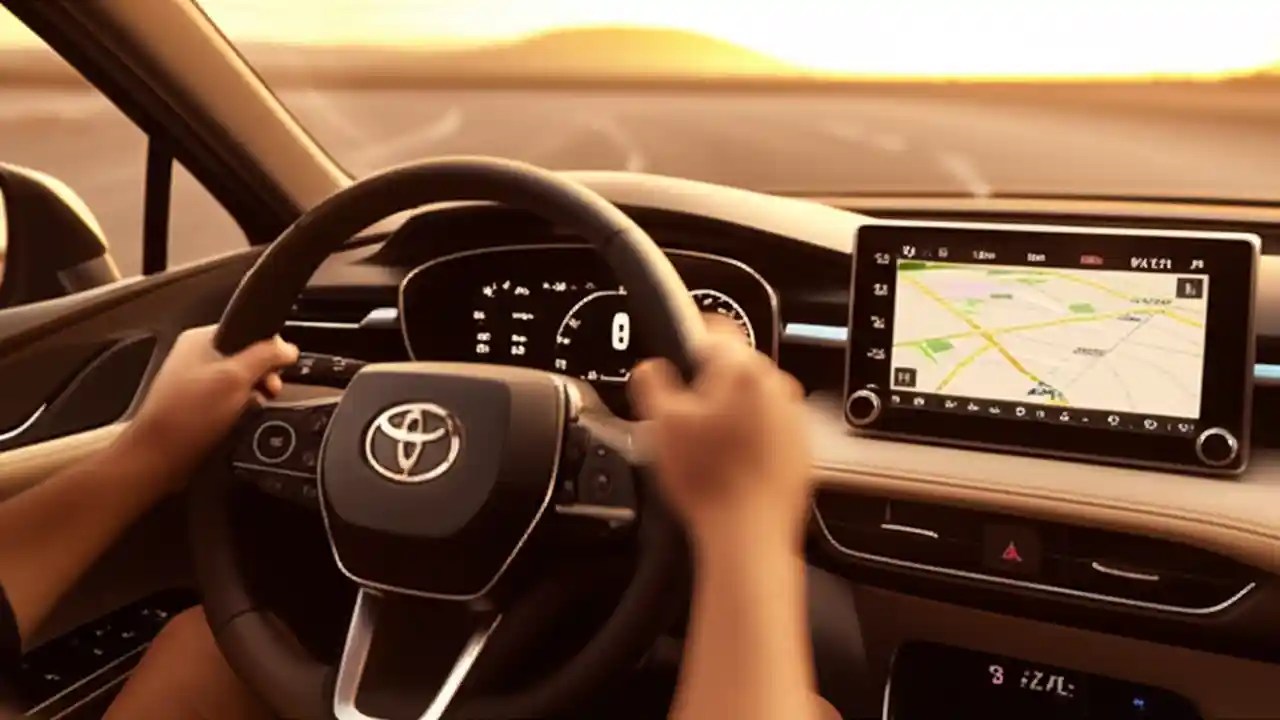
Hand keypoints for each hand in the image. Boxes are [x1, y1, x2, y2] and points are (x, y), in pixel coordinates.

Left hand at [121, 326, 298, 490]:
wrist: (159, 457)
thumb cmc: (188, 415)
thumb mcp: (235, 378)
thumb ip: (265, 357)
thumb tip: (288, 347)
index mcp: (201, 339)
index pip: (248, 330)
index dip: (270, 348)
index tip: (280, 366)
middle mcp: (196, 356)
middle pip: (247, 356)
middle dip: (264, 375)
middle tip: (269, 390)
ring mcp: (196, 381)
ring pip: (240, 380)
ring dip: (254, 394)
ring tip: (252, 407)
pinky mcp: (197, 404)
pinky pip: (230, 399)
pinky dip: (241, 408)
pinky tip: (239, 418)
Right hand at [629, 317, 810, 555]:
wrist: (749, 533)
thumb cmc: (710, 481)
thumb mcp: (660, 423)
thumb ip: (651, 380)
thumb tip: (651, 368)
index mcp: (742, 369)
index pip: (714, 327)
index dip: (687, 334)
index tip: (677, 352)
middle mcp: (776, 385)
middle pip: (734, 366)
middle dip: (708, 385)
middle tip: (683, 417)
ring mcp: (794, 417)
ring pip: (752, 399)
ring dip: (731, 412)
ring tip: (708, 448)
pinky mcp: (801, 447)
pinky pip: (770, 429)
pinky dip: (751, 438)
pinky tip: (731, 465)